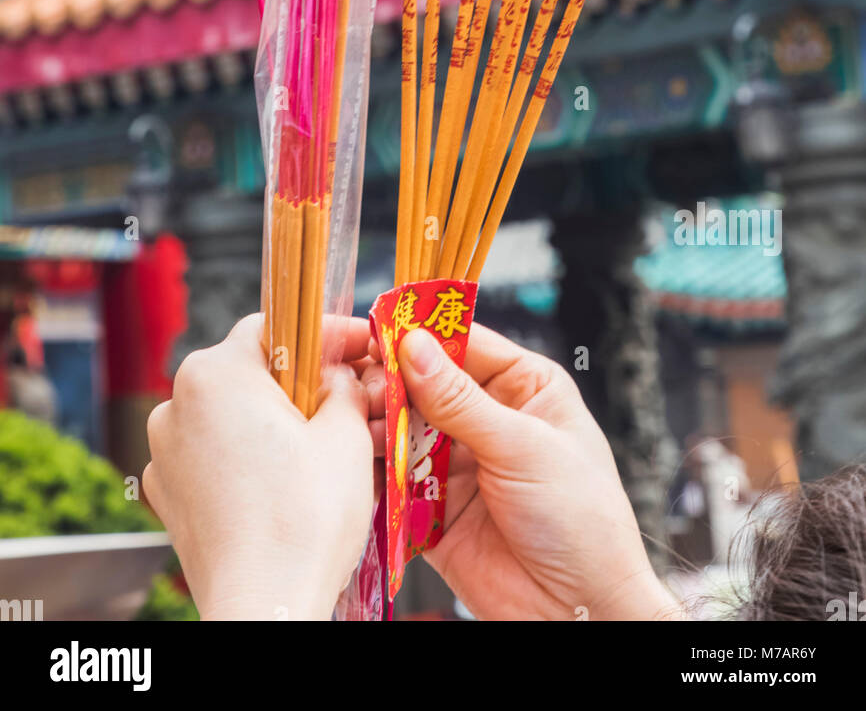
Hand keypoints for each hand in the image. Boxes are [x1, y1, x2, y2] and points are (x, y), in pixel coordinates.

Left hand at [144, 313, 372, 620]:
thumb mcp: (346, 435)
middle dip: (301, 383)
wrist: (264, 609)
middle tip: (350, 398)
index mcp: (215, 373)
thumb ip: (345, 388)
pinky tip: (284, 484)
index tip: (360, 344)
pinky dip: (246, 461)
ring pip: (231, 417)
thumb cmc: (302, 523)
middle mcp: (175, 405)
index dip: (325, 333)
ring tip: (322, 449)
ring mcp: (165, 454)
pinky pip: (213, 458)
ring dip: (273, 424)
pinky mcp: (168, 497)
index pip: (274, 326)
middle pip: (250, 372)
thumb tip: (342, 377)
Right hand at [373, 323, 680, 621]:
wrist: (579, 613)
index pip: (465, 343)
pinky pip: (393, 480)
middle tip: (366, 386)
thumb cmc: (581, 520)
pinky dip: (373, 471)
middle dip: (393, 383)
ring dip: (379, 426)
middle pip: (426, 384)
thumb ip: (461, 400)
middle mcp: (489, 419)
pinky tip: (356, 462)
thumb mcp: (523, 447)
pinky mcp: (433, 509)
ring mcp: (459, 464)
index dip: (424, 333)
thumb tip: (413, 345)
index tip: (381, 328)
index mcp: (524, 388)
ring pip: (404, 429)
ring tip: (359, 426)